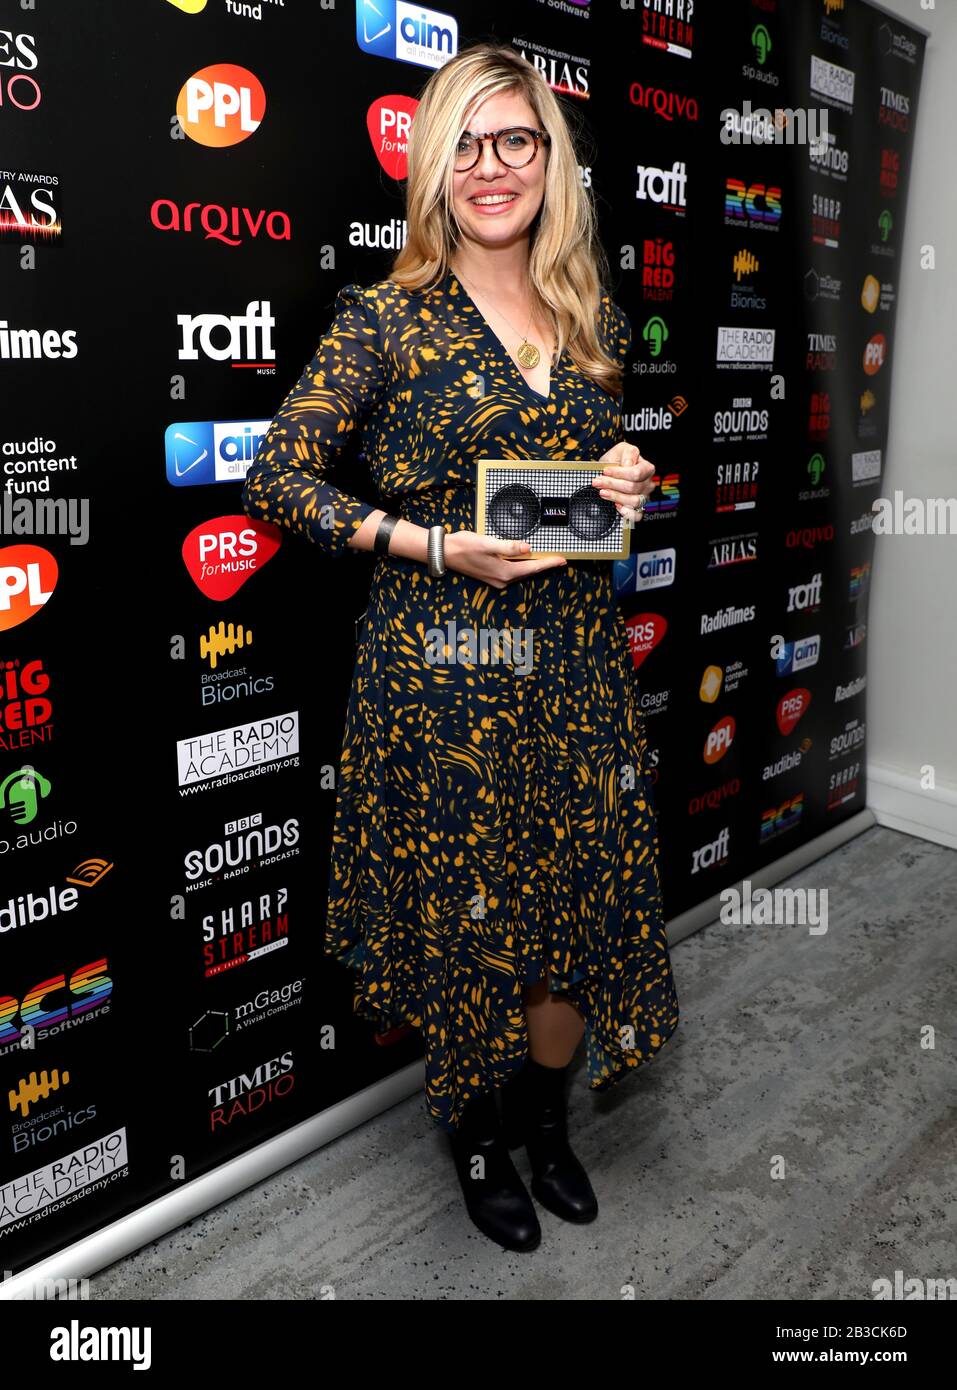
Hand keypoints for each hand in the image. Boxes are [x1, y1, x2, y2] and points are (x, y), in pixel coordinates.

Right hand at [442, 530, 566, 590]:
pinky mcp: (491, 574)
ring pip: (521, 571)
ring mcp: (496, 579)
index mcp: (504, 572)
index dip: (549, 563)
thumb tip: (527, 548)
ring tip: (547, 559)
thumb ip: (509, 546)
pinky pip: (512, 571)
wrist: (444, 553)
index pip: (533, 567)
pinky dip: (522, 565)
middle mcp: (502, 579)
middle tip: (559, 559)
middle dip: (544, 565)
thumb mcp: (488, 543)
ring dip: (533, 565)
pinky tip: (525, 559)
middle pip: (529, 571)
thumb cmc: (464, 546)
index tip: (563, 560)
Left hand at [590, 440, 654, 523]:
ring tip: (602, 492)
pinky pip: (637, 515)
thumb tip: (628, 465)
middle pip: (632, 487)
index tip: (605, 471)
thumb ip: (627, 453)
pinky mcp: (638, 508)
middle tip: (597, 482)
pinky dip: (627, 513)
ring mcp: (644, 497)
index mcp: (647, 468)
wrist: (610, 471)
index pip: (636, 473)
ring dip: (615, 497)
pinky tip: (617, 506)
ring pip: (633, 501)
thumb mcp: (621, 450)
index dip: (619, 473)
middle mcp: (647, 483)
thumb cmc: (617, 460)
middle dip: (612, 484)